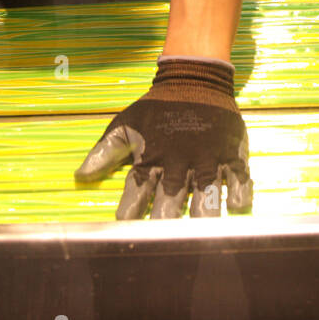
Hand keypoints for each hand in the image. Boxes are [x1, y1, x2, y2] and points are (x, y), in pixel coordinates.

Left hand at [74, 58, 252, 218]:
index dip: (130, 212)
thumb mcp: (125, 126)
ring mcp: (208, 158)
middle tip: (164, 241)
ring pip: (207, 193)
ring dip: (204, 214)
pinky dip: (239, 195)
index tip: (124, 230)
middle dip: (166, 220)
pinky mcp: (232, 153)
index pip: (136, 193)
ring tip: (204, 234)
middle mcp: (179, 163)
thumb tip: (79, 177)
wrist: (194, 78)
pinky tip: (237, 209)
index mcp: (151, 159)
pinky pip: (239, 179)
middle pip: (171, 199)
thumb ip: (104, 153)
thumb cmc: (158, 107)